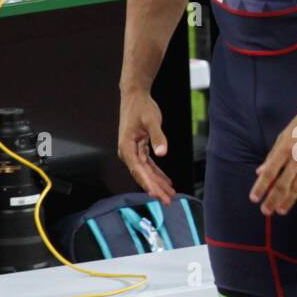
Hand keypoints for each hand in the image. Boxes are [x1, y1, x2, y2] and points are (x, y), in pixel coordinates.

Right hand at [118, 90, 174, 205]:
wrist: (135, 96)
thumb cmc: (141, 107)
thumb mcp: (151, 120)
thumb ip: (158, 137)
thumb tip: (162, 152)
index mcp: (127, 147)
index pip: (138, 170)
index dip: (147, 183)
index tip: (156, 194)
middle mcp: (128, 152)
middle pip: (142, 175)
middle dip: (156, 188)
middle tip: (168, 200)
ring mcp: (133, 151)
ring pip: (147, 172)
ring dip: (158, 183)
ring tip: (170, 194)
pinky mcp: (140, 148)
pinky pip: (149, 165)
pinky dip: (158, 174)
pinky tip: (167, 181)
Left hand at [250, 100, 296, 214]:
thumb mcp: (284, 135)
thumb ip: (272, 155)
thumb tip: (259, 172)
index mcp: (285, 147)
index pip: (270, 172)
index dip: (260, 187)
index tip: (254, 199)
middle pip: (283, 183)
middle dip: (272, 199)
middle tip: (266, 211)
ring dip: (289, 201)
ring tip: (280, 211)